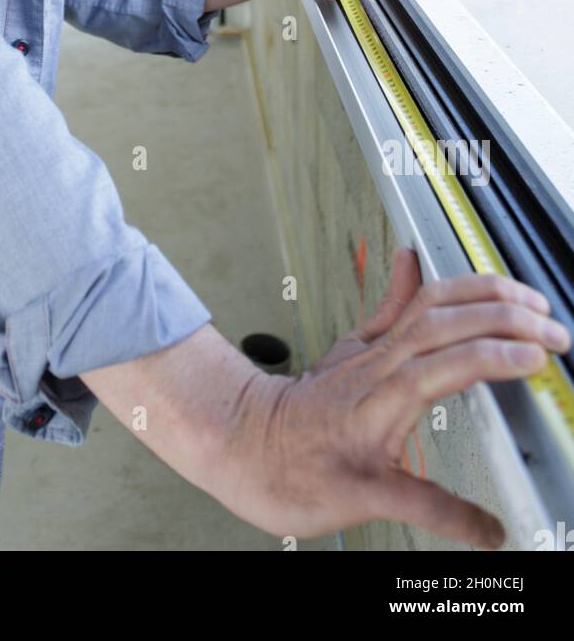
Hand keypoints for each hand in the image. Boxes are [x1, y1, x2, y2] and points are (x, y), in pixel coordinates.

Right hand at [212, 247, 570, 547]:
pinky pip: (410, 495)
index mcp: (379, 353)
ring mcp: (365, 425)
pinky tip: (488, 529)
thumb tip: (411, 260)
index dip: (488, 294)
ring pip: (425, 374)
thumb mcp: (349, 348)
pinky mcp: (360, 482)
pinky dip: (453, 513)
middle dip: (501, 317)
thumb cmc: (304, 410)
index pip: (437, 303)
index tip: (533, 302)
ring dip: (483, 358)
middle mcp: (375, 379)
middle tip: (551, 328)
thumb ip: (389, 308)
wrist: (247, 451)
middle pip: (439, 326)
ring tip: (531, 358)